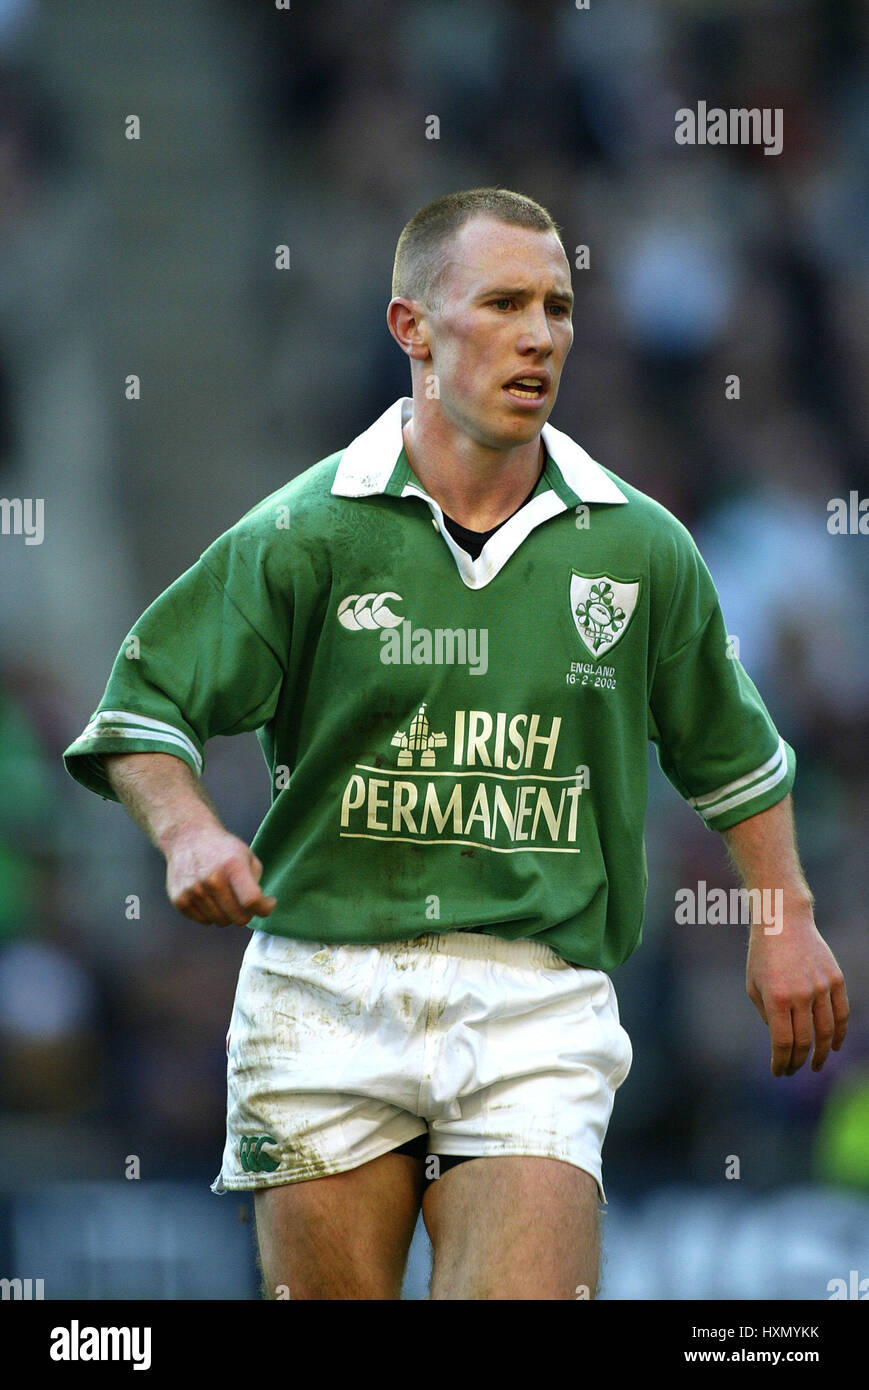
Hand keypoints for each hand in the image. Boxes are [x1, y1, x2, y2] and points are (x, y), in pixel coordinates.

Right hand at [165, 826, 276, 925]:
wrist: (187, 837)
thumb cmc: (222, 849)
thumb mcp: (247, 856)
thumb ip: (256, 882)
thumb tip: (259, 907)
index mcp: (233, 866)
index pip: (252, 900)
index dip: (264, 908)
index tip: (268, 904)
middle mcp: (212, 879)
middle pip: (238, 917)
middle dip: (247, 913)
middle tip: (244, 903)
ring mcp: (193, 890)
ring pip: (221, 922)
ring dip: (227, 914)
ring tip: (225, 897)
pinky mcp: (179, 899)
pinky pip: (204, 921)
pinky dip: (210, 914)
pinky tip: (210, 898)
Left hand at [746, 909, 847, 1075]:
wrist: (783, 921)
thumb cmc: (762, 956)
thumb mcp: (753, 986)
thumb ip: (767, 1015)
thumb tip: (782, 1040)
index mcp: (777, 998)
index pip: (782, 1042)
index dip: (781, 1062)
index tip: (778, 1071)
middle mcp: (801, 994)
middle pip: (805, 1041)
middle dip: (798, 1062)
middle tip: (793, 1071)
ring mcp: (821, 986)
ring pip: (826, 1031)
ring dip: (821, 1054)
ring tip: (815, 1065)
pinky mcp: (835, 979)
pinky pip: (841, 1013)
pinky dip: (840, 1033)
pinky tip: (834, 1046)